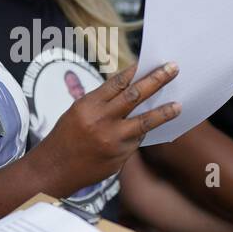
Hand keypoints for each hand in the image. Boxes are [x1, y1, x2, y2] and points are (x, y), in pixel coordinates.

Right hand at [31, 62, 180, 198]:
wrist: (54, 169)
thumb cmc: (66, 137)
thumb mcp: (78, 112)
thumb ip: (103, 101)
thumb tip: (131, 88)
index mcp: (88, 105)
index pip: (118, 83)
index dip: (136, 71)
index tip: (152, 62)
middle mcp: (101, 121)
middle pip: (135, 96)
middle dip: (157, 80)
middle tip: (173, 69)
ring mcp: (112, 140)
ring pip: (144, 122)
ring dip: (164, 112)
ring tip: (178, 106)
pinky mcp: (119, 157)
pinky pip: (136, 142)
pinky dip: (143, 134)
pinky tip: (151, 129)